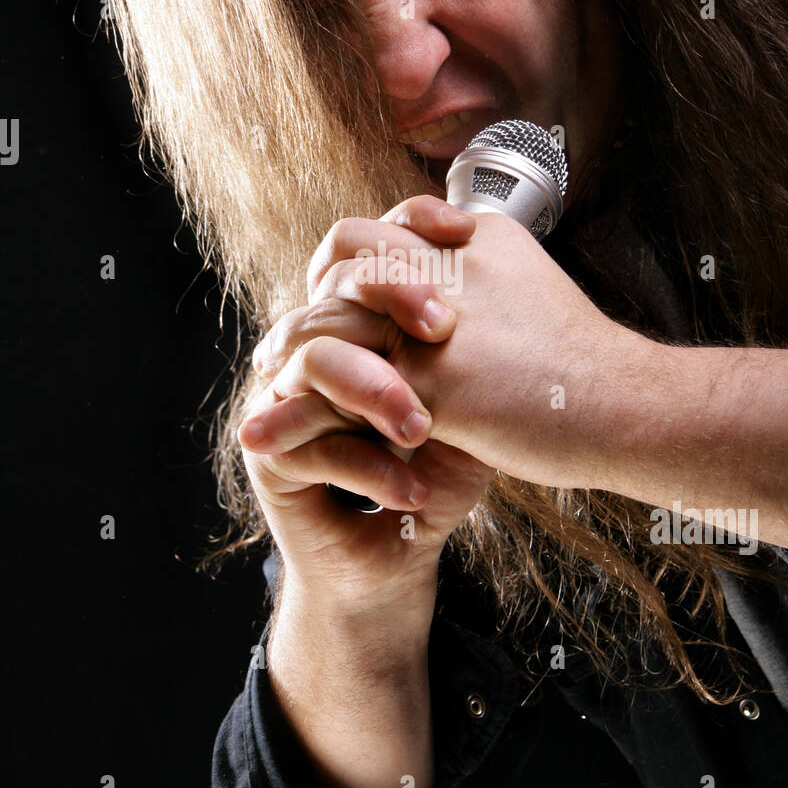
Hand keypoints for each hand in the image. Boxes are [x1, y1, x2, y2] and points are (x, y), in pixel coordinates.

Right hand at [238, 200, 494, 609]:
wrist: (395, 560)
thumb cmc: (437, 476)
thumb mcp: (471, 410)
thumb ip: (477, 354)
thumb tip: (519, 288)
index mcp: (361, 324)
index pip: (369, 250)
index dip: (406, 227)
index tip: (462, 232)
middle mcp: (318, 347)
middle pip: (338, 291)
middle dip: (388, 298)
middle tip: (442, 328)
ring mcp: (285, 396)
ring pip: (318, 359)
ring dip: (375, 390)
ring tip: (423, 428)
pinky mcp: (268, 452)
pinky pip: (311, 443)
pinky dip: (369, 469)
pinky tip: (414, 494)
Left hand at [293, 195, 644, 491]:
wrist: (624, 402)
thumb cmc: (584, 358)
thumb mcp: (529, 279)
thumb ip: (478, 262)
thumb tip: (438, 256)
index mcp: (467, 242)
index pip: (376, 231)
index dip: (345, 264)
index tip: (331, 299)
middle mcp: (440, 268)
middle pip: (339, 262)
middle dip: (308, 303)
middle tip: (282, 345)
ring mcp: (427, 324)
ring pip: (327, 322)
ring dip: (286, 354)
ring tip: (263, 389)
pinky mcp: (424, 382)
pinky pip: (334, 394)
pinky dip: (294, 414)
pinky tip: (267, 434)